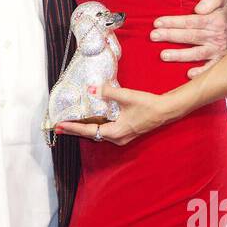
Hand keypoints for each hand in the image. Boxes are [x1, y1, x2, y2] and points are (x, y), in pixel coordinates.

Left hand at [54, 82, 183, 145]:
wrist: (166, 111)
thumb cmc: (148, 105)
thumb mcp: (126, 96)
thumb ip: (108, 92)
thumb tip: (92, 88)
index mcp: (115, 132)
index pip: (89, 130)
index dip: (73, 127)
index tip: (60, 126)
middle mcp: (117, 138)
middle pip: (91, 134)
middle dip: (75, 130)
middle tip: (60, 127)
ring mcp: (122, 137)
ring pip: (98, 133)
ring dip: (85, 129)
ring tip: (71, 124)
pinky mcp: (126, 132)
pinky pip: (105, 131)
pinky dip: (95, 126)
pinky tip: (90, 121)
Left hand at [150, 0, 226, 77]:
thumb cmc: (225, 14)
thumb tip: (198, 9)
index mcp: (214, 21)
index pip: (191, 21)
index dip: (174, 22)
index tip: (157, 23)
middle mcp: (215, 36)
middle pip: (190, 36)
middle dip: (171, 36)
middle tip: (154, 36)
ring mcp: (217, 50)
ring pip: (196, 53)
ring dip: (180, 55)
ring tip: (163, 55)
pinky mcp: (220, 60)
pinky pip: (210, 68)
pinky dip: (201, 72)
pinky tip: (189, 74)